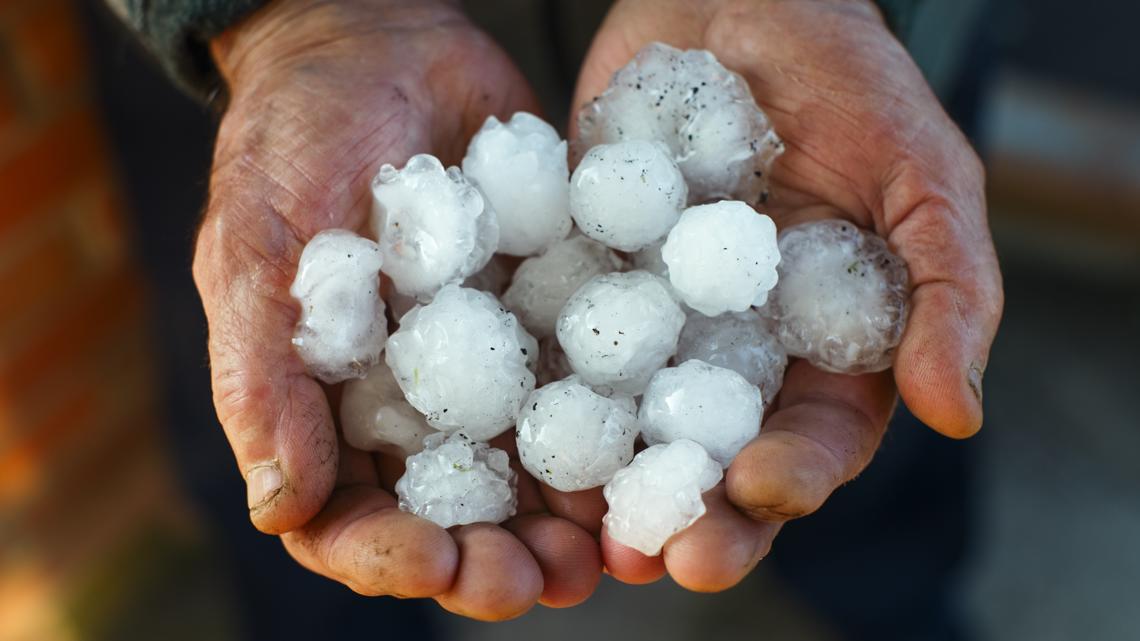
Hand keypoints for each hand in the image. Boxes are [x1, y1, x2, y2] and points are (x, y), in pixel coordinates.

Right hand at [194, 0, 601, 618]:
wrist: (384, 44)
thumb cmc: (296, 137)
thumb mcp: (260, 243)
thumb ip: (262, 370)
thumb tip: (278, 506)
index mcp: (326, 404)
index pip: (344, 516)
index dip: (383, 554)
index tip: (434, 557)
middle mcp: (411, 403)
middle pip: (450, 517)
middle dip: (493, 559)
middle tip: (543, 578)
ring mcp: (488, 368)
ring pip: (530, 477)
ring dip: (568, 526)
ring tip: (612, 551)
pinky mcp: (551, 323)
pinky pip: (589, 395)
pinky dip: (621, 439)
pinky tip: (656, 461)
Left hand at [571, 0, 1002, 589]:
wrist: (738, 3)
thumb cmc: (849, 81)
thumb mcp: (920, 173)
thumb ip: (945, 287)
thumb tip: (959, 413)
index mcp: (822, 346)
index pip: (816, 436)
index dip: (794, 475)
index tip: (759, 491)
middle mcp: (733, 352)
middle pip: (715, 456)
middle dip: (695, 513)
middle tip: (665, 559)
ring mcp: (652, 323)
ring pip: (629, 425)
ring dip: (610, 485)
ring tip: (586, 534)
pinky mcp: (582, 282)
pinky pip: (558, 345)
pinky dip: (539, 392)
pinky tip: (515, 430)